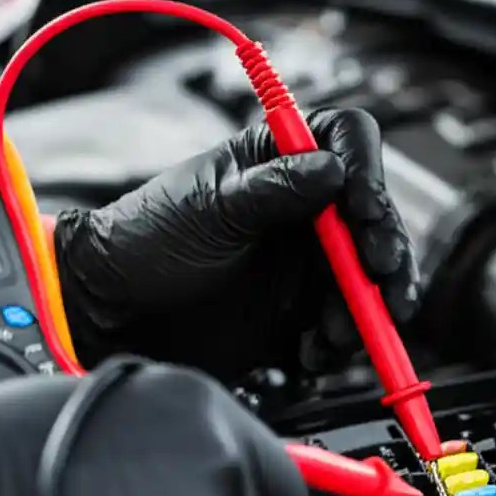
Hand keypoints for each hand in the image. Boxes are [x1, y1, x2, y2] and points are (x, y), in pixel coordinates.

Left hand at [54, 108, 418, 378]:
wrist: (111, 313)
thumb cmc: (142, 241)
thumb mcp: (207, 208)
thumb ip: (270, 189)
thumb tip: (330, 169)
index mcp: (277, 160)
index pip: (346, 141)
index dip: (367, 173)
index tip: (362, 215)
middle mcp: (302, 206)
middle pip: (374, 218)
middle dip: (384, 253)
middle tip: (378, 281)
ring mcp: (304, 261)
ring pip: (368, 278)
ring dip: (364, 308)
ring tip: (334, 333)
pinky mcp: (299, 311)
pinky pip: (344, 326)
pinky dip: (339, 344)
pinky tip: (311, 353)